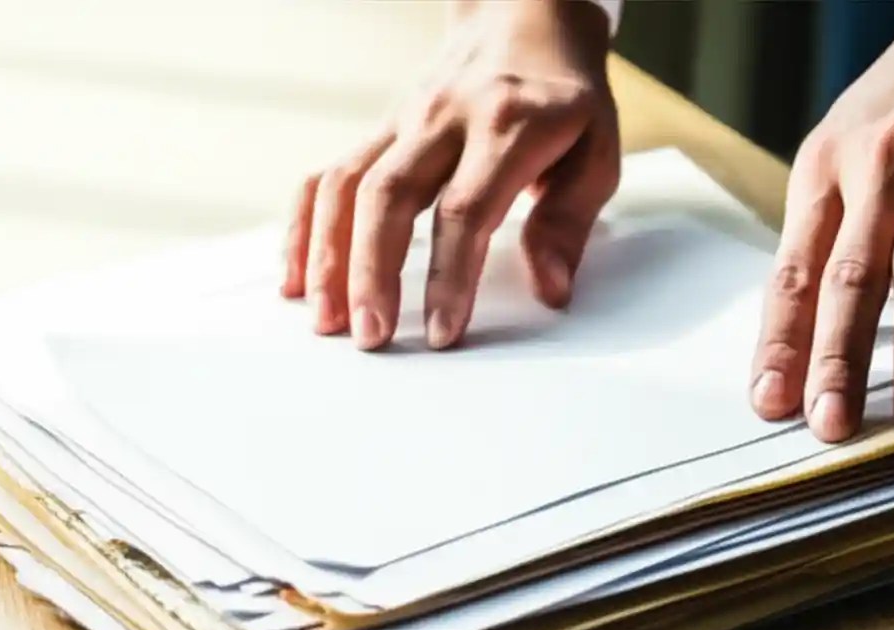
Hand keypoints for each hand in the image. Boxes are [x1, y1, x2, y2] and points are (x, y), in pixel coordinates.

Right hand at [281, 0, 619, 350]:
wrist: (524, 20)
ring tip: (325, 319)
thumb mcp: (596, 152)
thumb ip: (568, 222)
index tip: (443, 331)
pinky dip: (304, 227)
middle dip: (371, 273)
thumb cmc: (563, 96)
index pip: (465, 209)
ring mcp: (401, 122)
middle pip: (388, 196)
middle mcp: (443, 119)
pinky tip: (296, 277)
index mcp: (506, 125)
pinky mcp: (377, 131)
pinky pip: (326, 176)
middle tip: (370, 335)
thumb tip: (551, 288)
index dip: (450, 276)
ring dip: (327, 256)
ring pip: (345, 185)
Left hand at [750, 0, 893, 441]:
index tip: (769, 401)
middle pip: (847, 278)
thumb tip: (803, 309)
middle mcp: (874, 167)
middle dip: (835, 359)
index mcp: (823, 171)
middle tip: (829, 425)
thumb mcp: (847, 146)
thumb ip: (830, 223)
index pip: (792, 271)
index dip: (779, 341)